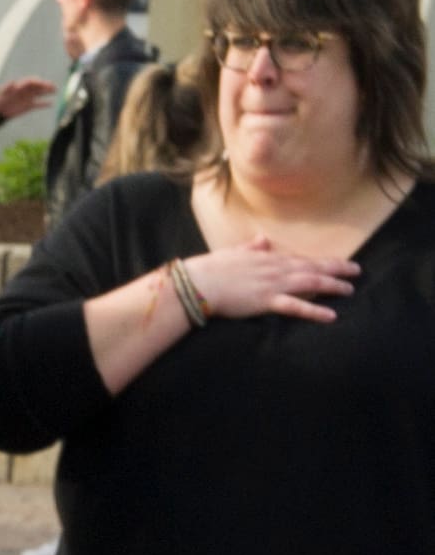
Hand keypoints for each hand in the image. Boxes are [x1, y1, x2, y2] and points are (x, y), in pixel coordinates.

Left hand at [0, 75, 54, 119]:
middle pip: (39, 86)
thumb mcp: (3, 92)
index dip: (36, 81)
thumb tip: (14, 82)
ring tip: (55, 91)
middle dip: (45, 85)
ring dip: (48, 92)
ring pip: (41, 93)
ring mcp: (30, 97)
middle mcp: (27, 90)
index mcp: (22, 85)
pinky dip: (44, 104)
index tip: (40, 83)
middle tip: (52, 86)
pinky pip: (39, 104)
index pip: (31, 81)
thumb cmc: (0, 98)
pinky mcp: (30, 105)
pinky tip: (51, 104)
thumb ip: (8, 87)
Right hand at [185, 236, 353, 325]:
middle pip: (314, 267)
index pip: (302, 258)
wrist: (198, 282)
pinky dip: (315, 311)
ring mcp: (274, 284)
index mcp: (268, 257)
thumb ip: (251, 247)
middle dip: (338, 268)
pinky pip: (296, 306)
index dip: (322, 261)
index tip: (338, 262)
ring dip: (333, 286)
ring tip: (349, 290)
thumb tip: (261, 239)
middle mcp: (276, 268)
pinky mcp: (266, 301)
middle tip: (357, 271)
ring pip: (311, 283)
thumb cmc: (211, 268)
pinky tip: (331, 315)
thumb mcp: (233, 252)